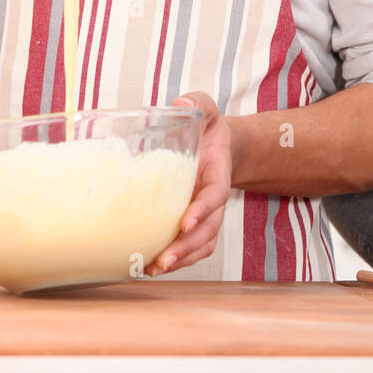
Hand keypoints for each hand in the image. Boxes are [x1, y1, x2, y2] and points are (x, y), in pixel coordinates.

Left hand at [146, 91, 232, 275]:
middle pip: (208, 231)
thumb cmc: (208, 130)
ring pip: (201, 245)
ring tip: (153, 270)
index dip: (203, 210)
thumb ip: (198, 103)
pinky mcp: (196, 224)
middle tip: (162, 260)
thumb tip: (181, 101)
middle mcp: (214, 199)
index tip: (185, 222)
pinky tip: (152, 267)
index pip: (215, 196)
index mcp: (218, 173)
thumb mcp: (206, 110)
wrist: (219, 147)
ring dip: (181, 260)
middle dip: (186, 247)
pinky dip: (178, 260)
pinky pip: (193, 248)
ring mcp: (207, 215)